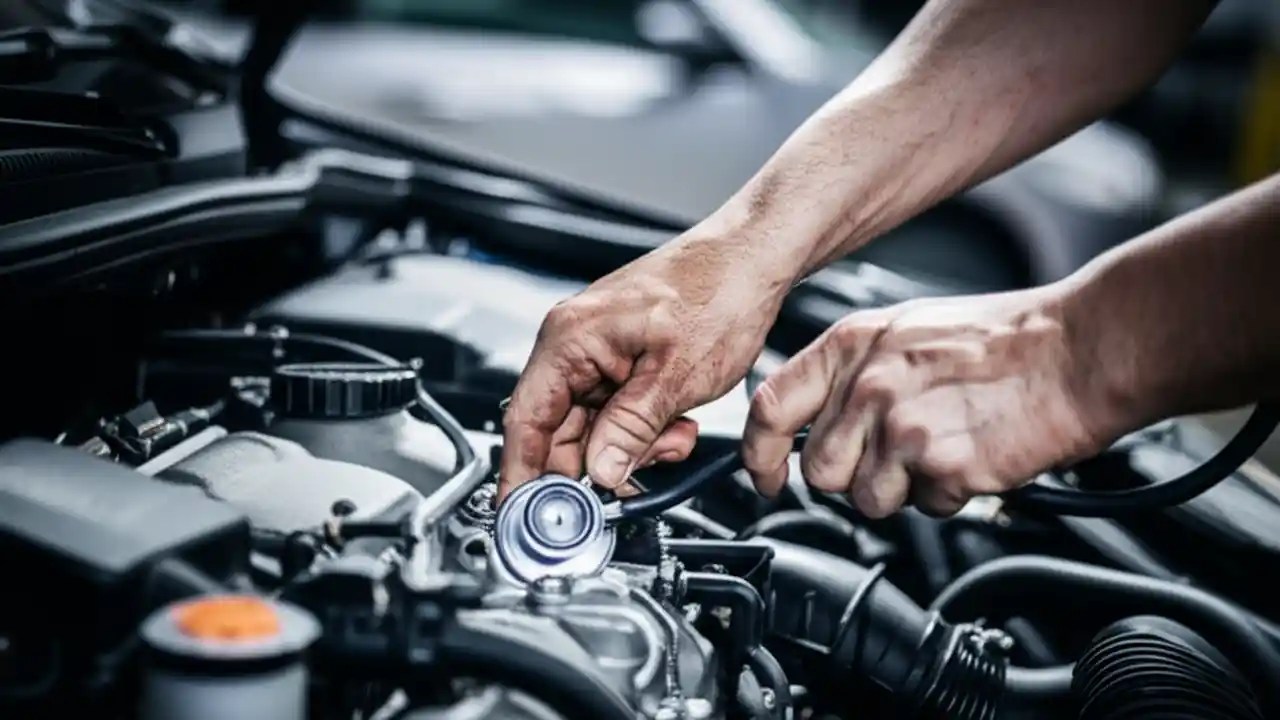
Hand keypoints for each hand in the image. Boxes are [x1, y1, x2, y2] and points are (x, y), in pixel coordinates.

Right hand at [499, 232, 792, 501]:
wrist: (754, 259)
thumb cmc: (719, 290)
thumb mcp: (675, 376)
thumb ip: (630, 429)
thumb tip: (601, 473)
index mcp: (570, 339)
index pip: (526, 420)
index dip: (520, 474)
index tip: (521, 514)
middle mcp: (575, 343)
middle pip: (560, 431)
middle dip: (600, 464)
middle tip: (633, 485)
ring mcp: (598, 351)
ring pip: (594, 428)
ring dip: (632, 448)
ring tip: (673, 437)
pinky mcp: (623, 359)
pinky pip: (618, 413)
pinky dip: (645, 431)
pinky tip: (676, 424)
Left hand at [742, 287, 1117, 516]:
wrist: (1077, 348)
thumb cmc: (1004, 338)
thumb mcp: (906, 330)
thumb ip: (855, 372)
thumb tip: (820, 416)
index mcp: (851, 345)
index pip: (770, 407)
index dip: (760, 453)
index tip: (767, 476)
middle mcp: (867, 385)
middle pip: (819, 470)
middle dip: (852, 477)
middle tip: (898, 456)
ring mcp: (900, 426)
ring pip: (867, 499)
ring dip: (903, 490)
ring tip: (944, 449)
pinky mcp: (939, 463)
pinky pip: (923, 508)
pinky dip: (948, 496)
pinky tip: (973, 457)